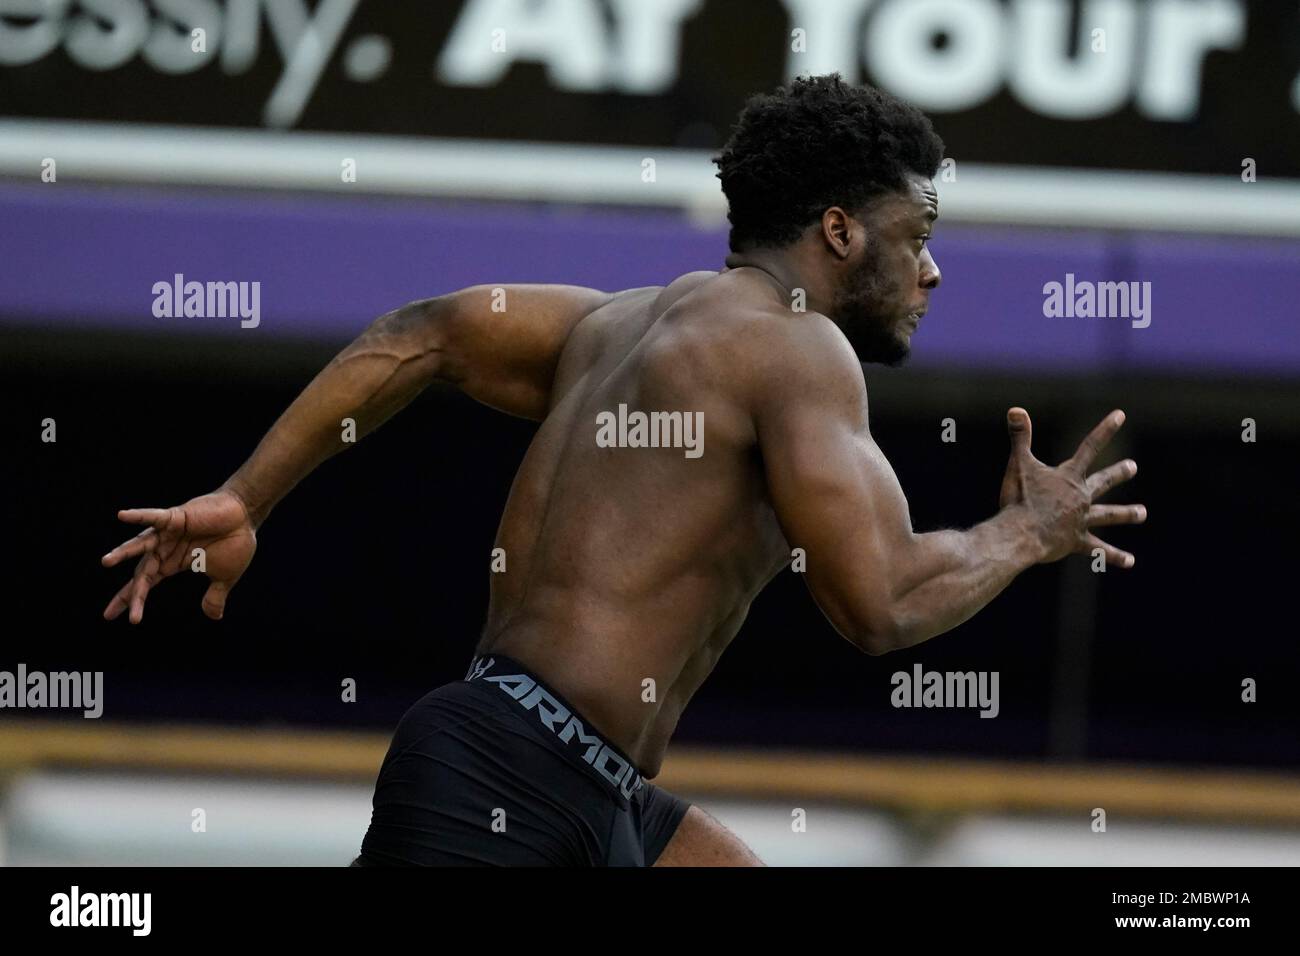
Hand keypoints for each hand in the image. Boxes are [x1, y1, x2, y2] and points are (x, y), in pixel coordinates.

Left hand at [101, 488, 256, 622]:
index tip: (113, 617)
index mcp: (173, 563)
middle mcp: (166, 549)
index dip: (131, 600)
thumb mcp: (225, 576)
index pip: (146, 583)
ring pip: (141, 545)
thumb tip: (214, 618)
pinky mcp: (176, 517)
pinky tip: (122, 516)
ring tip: (106, 562)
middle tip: (109, 614)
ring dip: (123, 552)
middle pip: (142, 573)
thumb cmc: (235, 542)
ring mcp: (168, 532)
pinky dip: (139, 516)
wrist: (246, 516)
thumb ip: (215, 596)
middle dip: (130, 594)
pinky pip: (155, 517)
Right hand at [999, 407, 1145, 567]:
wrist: (1021, 533)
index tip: (1120, 415)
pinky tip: (1130, 561)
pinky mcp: (1076, 542)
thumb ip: (1019, 437)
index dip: (1105, 429)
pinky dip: (1114, 555)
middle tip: (1132, 467)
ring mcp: (1081, 520)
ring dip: (1126, 514)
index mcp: (1068, 477)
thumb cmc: (1018, 499)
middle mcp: (1080, 497)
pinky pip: (1098, 549)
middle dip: (1118, 473)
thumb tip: (1015, 409)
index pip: (1089, 447)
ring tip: (1142, 513)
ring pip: (1108, 515)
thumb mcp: (1018, 465)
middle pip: (1103, 481)